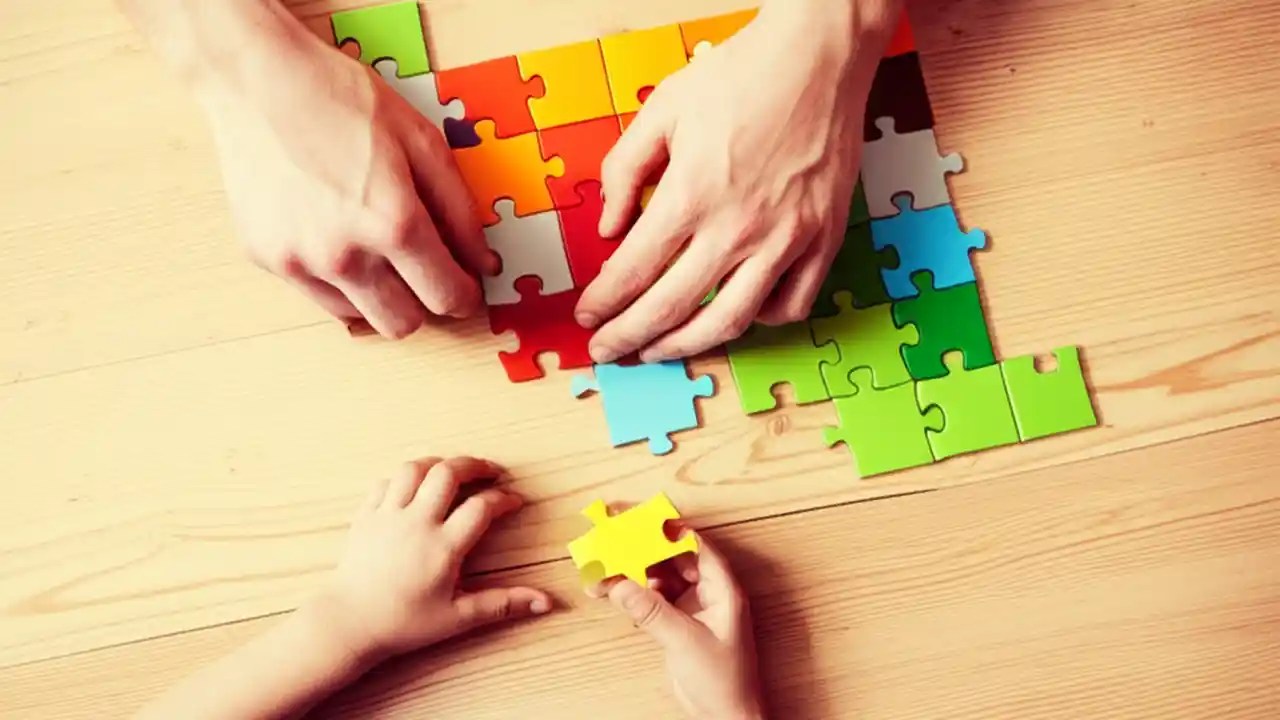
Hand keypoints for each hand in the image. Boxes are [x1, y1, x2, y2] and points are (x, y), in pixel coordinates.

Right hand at [197, 21, 494, 337]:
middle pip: (403, 325)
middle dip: (423, 303)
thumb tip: (483, 262)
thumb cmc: (343, 100)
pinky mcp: (266, 259)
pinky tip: (335, 235)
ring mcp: (300, 262)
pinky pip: (317, 294)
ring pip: (359, 317)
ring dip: (379, 295)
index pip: (445, 296)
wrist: (256, 79)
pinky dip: (337, 280)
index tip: (466, 284)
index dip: (465, 295)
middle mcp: (344, 255)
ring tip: (376, 248)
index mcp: (393, 224)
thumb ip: (460, 210)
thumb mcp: (422, 142)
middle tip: (424, 271)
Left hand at [316, 457, 551, 659]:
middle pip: (449, 473)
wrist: (348, 624)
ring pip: (414, 469)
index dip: (504, 499)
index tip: (515, 500)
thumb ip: (503, 605)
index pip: (482, 507)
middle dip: (474, 465)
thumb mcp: (458, 617)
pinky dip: (403, 478)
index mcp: (442, 546)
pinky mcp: (365, 516)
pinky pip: (385, 482)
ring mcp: (388, 516)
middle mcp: (416, 523)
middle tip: (490, 471)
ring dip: (438, 463)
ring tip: (453, 471)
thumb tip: (545, 603)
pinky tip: (414, 487)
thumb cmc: (403, 624)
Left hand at [577, 1, 899, 362]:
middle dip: (629, 337)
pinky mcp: (823, 240)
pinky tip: (737, 313)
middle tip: (608, 349)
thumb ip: (625, 169)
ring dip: (687, 344)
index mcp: (691, 194)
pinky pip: (791, 304)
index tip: (588, 315)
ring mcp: (786, 239)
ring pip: (730, 320)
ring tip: (661, 349)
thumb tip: (609, 225)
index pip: (632, 270)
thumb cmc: (742, 75)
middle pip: (671, 307)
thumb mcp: (662, 109)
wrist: (820, 56)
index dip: (604, 302)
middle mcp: (737, 227)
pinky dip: (761, 320)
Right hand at [596, 532, 763, 719]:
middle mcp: (709, 591)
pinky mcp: (679, 622)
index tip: (634, 517)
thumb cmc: (725, 682)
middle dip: (640, 547)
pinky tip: (612, 592)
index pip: (692, 543)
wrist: (726, 718)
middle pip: (671, 556)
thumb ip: (652, 612)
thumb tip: (621, 585)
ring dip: (632, 571)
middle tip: (610, 536)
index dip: (663, 527)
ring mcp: (693, 606)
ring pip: (659, 576)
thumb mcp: (686, 641)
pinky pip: (653, 598)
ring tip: (602, 568)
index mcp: (722, 587)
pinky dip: (633, 594)